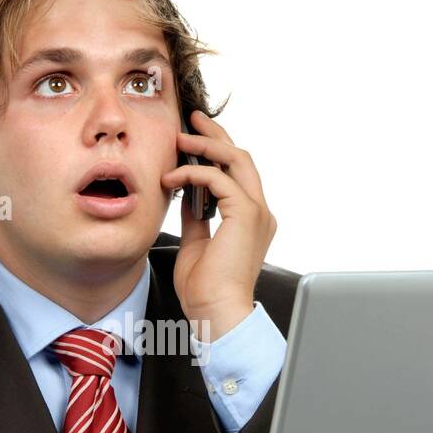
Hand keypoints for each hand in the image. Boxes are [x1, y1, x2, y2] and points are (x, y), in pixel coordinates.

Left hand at [161, 109, 278, 342]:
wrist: (216, 312)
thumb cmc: (206, 289)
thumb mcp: (197, 243)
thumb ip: (196, 216)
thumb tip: (185, 194)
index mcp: (251, 220)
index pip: (236, 174)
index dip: (216, 152)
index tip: (192, 139)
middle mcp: (260, 212)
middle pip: (241, 158)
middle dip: (215, 136)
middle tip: (191, 120)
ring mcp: (257, 212)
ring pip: (236, 160)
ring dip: (206, 145)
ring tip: (179, 139)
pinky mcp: (246, 214)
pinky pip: (219, 178)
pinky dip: (194, 172)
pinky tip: (172, 177)